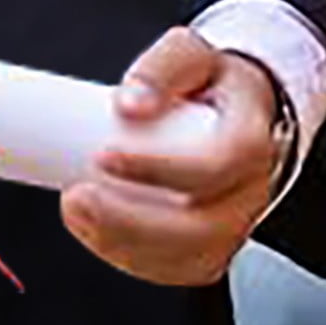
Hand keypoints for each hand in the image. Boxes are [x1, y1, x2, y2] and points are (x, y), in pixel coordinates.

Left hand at [60, 26, 281, 286]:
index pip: (217, 165)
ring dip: (124, 245)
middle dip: (131, 223)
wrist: (233, 108)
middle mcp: (252, 191)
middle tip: (76, 196)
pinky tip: (94, 233)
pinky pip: (179, 270)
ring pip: (189, 259)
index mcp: (250, 139)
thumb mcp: (188, 54)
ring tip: (74, 209)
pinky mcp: (213, 246)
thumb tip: (129, 105)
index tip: (103, 155)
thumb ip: (160, 68)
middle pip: (204, 229)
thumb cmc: (209, 81)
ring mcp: (236, 225)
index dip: (160, 169)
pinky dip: (133, 260)